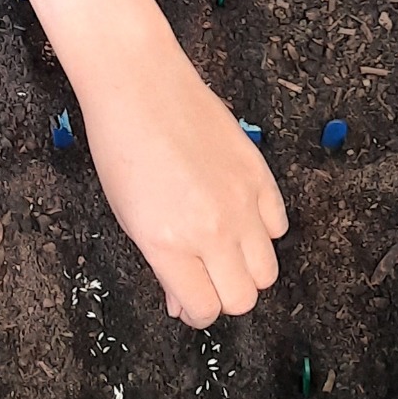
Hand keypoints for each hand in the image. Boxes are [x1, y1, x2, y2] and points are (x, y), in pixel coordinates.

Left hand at [29, 0, 286, 326]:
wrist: (140, 85)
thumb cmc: (120, 147)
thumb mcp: (129, 216)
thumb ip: (163, 263)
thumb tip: (183, 299)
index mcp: (168, 243)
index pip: (205, 309)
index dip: (196, 313)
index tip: (188, 302)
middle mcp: (211, 229)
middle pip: (243, 297)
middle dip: (223, 295)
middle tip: (205, 276)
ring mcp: (240, 201)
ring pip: (267, 269)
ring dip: (247, 268)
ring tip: (223, 247)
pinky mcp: (259, 173)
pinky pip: (278, 224)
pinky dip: (262, 230)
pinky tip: (238, 215)